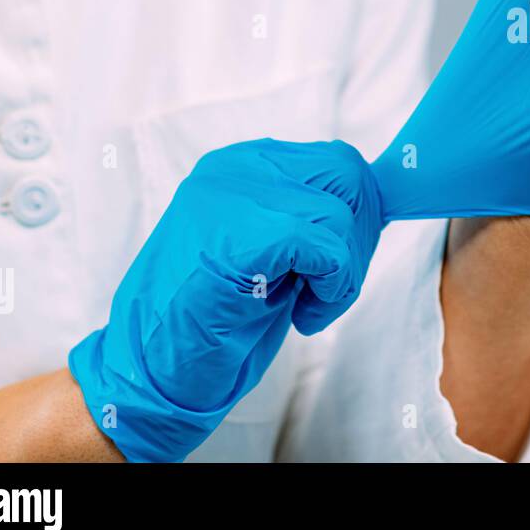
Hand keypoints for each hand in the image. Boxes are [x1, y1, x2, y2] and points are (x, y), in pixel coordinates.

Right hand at [69, 139, 382, 461]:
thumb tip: (376, 198)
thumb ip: (308, 212)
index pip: (336, 162)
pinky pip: (329, 250)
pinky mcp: (242, 238)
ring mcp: (233, 197)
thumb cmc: (215, 315)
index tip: (339, 265)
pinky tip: (302, 316)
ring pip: (341, 217)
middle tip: (330, 286)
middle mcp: (235, 169)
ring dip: (343, 275)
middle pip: (347, 176)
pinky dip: (333, 291)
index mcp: (239, 164)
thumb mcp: (268, 246)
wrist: (153, 367)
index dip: (357, 216)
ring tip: (307, 307)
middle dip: (358, 237)